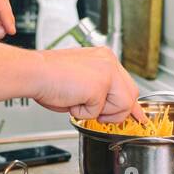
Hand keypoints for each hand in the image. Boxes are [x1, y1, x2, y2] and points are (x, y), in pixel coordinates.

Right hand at [33, 46, 148, 123]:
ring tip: (79, 101)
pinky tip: (72, 100)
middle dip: (116, 112)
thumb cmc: (49, 77)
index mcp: (104, 58)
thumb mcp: (82, 82)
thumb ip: (100, 92)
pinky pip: (98, 113)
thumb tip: (109, 109)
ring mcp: (107, 72)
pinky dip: (82, 113)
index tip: (138, 116)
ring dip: (99, 113)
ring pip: (121, 106)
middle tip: (99, 115)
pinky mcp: (100, 85)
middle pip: (130, 96)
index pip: (127, 83)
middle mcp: (109, 61)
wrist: (34, 72)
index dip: (132, 104)